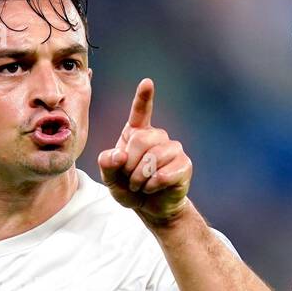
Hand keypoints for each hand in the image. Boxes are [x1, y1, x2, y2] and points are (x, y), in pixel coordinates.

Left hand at [96, 78, 192, 226]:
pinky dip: (152, 186)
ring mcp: (173, 149)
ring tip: (140, 186)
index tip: (147, 82)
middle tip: (130, 179)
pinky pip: (163, 174)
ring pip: (152, 158)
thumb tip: (118, 154)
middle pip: (141, 140)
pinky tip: (152, 188)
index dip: (144, 98)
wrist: (150, 208)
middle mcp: (157, 136)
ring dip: (140, 178)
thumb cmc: (130, 189)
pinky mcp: (184, 164)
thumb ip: (107, 164)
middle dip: (129, 165)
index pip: (141, 112)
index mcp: (137, 134)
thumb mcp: (110, 178)